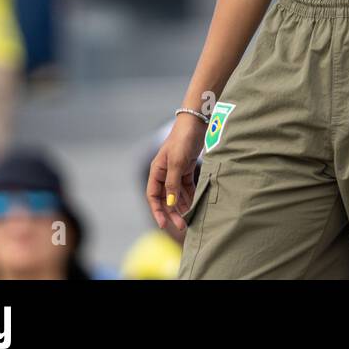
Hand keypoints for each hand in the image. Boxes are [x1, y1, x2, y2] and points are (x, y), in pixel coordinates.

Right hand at [146, 114, 206, 236]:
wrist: (196, 122)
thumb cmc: (182, 140)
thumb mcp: (177, 162)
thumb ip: (172, 183)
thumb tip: (169, 203)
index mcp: (156, 171)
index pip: (153, 196)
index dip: (157, 210)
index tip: (164, 224)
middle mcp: (164, 172)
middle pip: (165, 197)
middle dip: (172, 212)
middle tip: (181, 226)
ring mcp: (175, 170)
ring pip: (176, 193)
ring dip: (181, 206)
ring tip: (189, 219)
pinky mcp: (186, 168)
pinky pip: (185, 187)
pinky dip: (189, 196)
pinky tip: (194, 204)